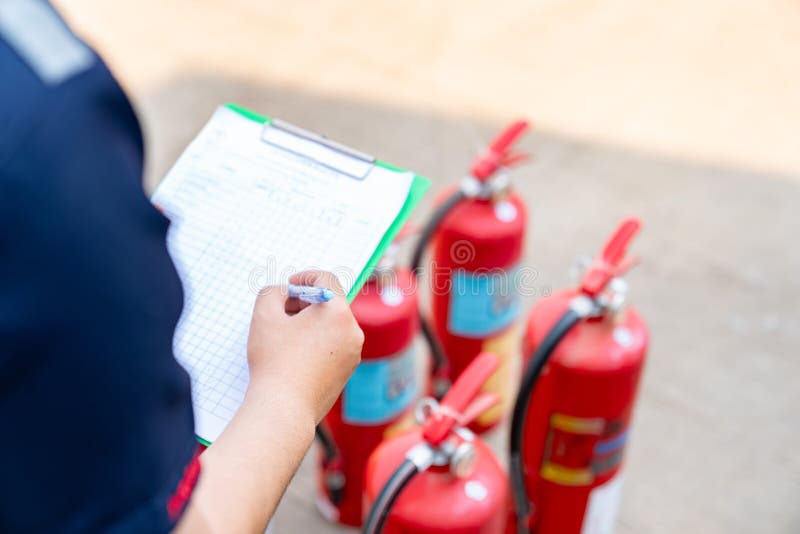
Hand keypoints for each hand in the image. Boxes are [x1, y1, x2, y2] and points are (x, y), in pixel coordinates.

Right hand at [246, 270, 363, 423]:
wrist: (284, 411)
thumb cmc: (274, 362)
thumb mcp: (264, 316)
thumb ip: (272, 292)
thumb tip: (283, 293)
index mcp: (338, 312)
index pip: (326, 279)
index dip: (304, 277)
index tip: (288, 288)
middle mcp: (353, 331)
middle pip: (331, 302)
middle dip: (305, 302)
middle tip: (281, 312)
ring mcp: (353, 353)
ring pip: (333, 326)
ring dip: (311, 323)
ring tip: (285, 336)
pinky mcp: (347, 371)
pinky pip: (334, 346)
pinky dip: (317, 342)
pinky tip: (294, 355)